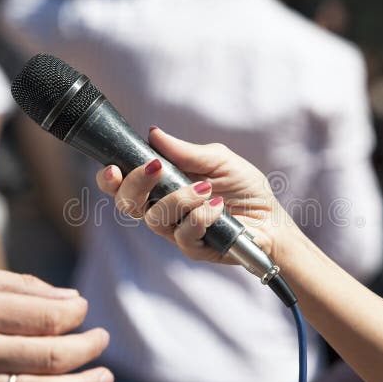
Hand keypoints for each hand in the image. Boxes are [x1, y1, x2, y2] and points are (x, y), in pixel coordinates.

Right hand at [96, 127, 298, 264]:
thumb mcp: (218, 160)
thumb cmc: (245, 188)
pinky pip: (183, 234)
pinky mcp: (193, 247)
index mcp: (162, 185)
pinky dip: (201, 216)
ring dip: (179, 198)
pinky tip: (219, 206)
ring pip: (155, 217)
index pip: (123, 184)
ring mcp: (175, 230)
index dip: (110, 179)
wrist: (272, 219)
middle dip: (135, 185)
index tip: (113, 168)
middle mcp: (163, 208)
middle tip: (155, 169)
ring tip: (207, 188)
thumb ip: (185, 151)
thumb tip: (153, 134)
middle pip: (127, 203)